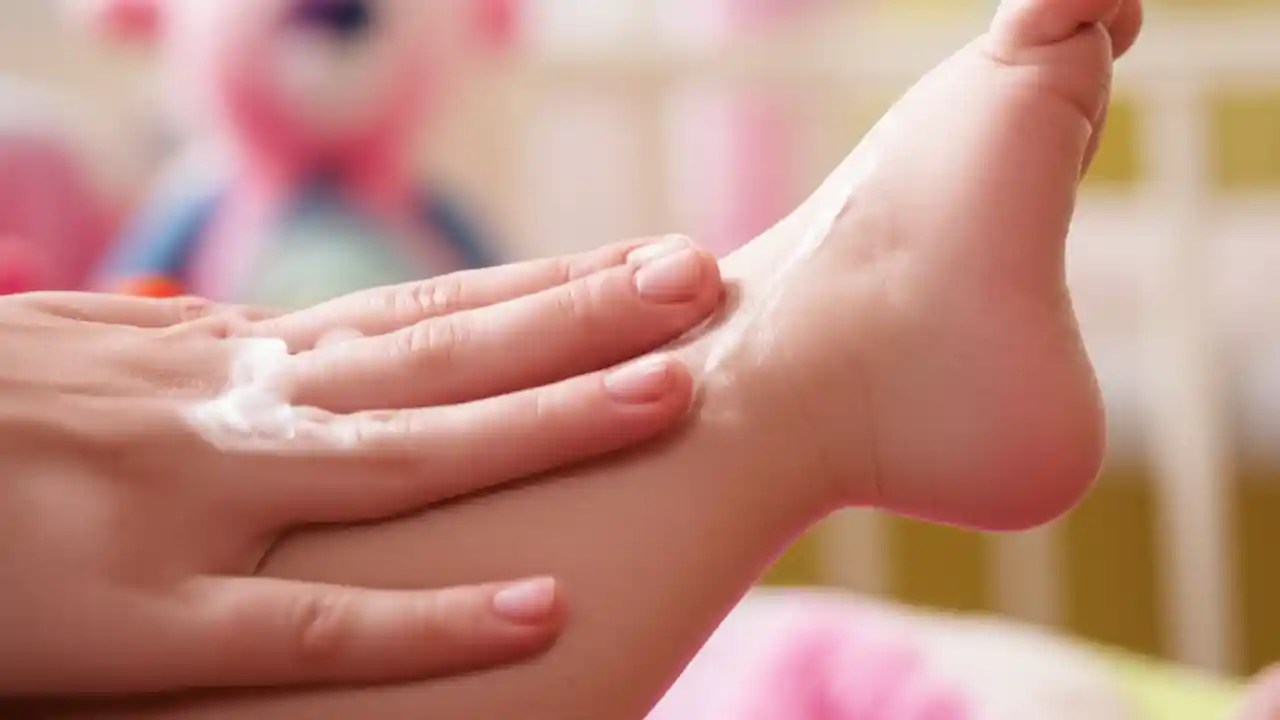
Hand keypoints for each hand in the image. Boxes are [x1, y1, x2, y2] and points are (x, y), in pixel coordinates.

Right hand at [0, 236, 721, 696]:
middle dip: (577, 313)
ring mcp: (186, 504)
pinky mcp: (135, 622)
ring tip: (670, 391)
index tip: (634, 258)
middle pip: (437, 350)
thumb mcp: (75, 362)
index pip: (411, 309)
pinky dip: (433, 623)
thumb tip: (244, 336)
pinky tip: (543, 612)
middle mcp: (223, 407)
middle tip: (700, 280)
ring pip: (404, 454)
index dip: (533, 282)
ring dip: (544, 421)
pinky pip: (311, 628)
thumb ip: (179, 359)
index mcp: (213, 362)